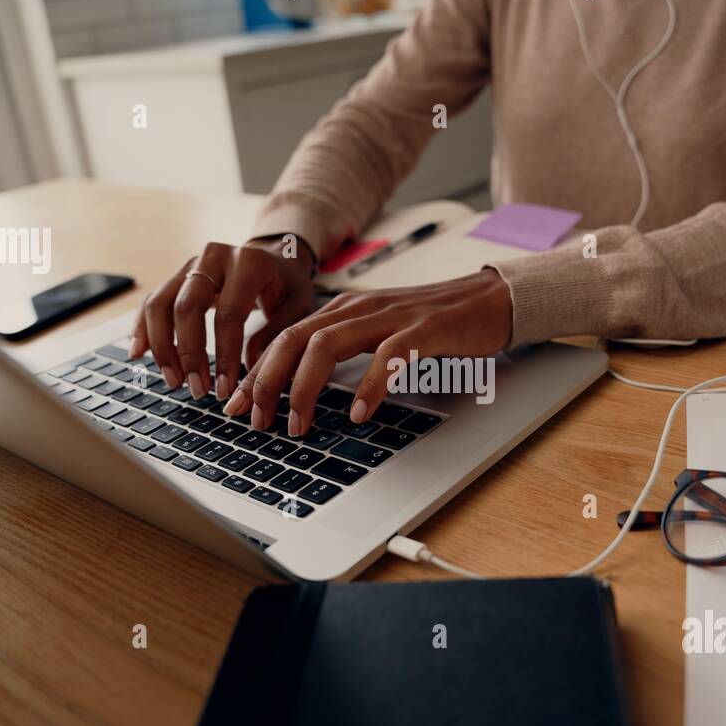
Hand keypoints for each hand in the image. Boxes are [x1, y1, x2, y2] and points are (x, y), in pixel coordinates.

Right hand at [129, 236, 314, 399]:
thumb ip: (276, 336)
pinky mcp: (178, 276)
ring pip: (161, 303)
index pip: (228, 313)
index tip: (224, 388)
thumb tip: (249, 370)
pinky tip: (138, 354)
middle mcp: (214, 257)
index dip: (223, 355)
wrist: (276, 256)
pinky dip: (142, 328)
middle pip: (186, 306)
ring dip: (162, 346)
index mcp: (249, 263)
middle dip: (189, 353)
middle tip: (197, 389)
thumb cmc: (288, 286)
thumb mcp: (299, 307)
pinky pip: (152, 302)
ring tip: (174, 381)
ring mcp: (191, 264)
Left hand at [224, 268, 512, 436]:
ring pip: (327, 345)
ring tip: (297, 424)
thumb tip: (302, 385)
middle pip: (293, 339)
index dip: (255, 372)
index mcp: (343, 309)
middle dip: (266, 382)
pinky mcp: (423, 330)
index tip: (236, 405)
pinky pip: (387, 357)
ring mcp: (389, 317)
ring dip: (304, 388)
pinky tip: (358, 414)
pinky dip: (368, 387)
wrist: (489, 301)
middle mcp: (357, 307)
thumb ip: (342, 349)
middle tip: (256, 420)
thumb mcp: (376, 332)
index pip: (284, 338)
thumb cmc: (432, 324)